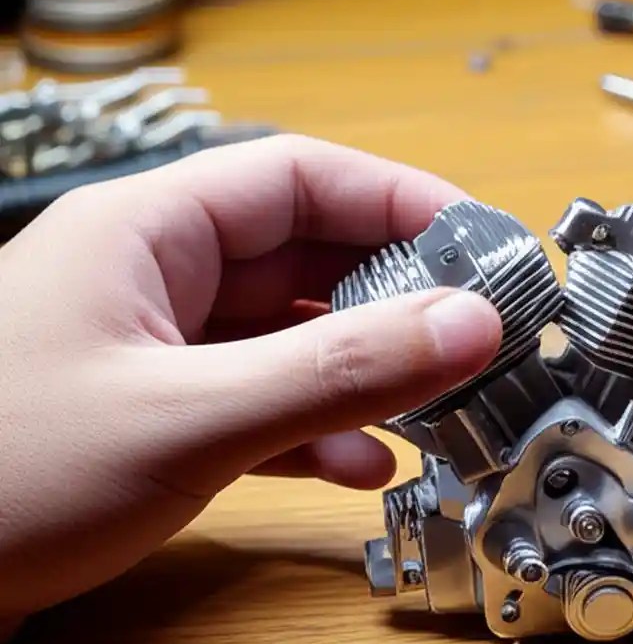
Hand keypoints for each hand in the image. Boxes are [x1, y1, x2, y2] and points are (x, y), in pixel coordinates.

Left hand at [0, 135, 501, 632]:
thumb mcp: (192, 418)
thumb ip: (339, 369)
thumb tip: (463, 325)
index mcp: (144, 233)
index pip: (298, 178)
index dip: (398, 199)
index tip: (476, 239)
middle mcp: (151, 278)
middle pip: (303, 256)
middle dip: (393, 297)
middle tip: (468, 332)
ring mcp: (153, 349)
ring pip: (289, 334)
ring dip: (362, 371)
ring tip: (430, 405)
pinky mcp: (156, 415)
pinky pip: (262, 399)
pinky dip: (317, 427)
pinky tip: (358, 464)